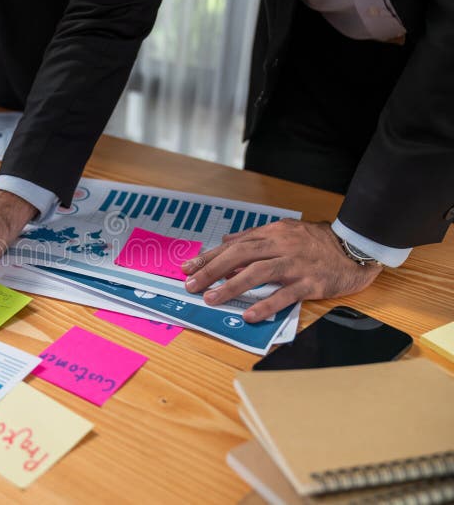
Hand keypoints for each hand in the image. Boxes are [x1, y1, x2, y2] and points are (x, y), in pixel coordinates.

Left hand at [181, 219, 382, 322]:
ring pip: (257, 273)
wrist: (356, 246)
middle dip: (211, 271)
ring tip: (211, 299)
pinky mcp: (311, 282)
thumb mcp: (284, 231)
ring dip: (230, 286)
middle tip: (191, 285)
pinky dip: (265, 304)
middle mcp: (281, 246)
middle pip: (239, 256)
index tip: (188, 268)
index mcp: (272, 233)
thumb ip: (254, 236)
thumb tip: (226, 240)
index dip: (209, 257)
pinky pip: (285, 295)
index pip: (234, 245)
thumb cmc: (318, 242)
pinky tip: (248, 314)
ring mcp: (295, 264)